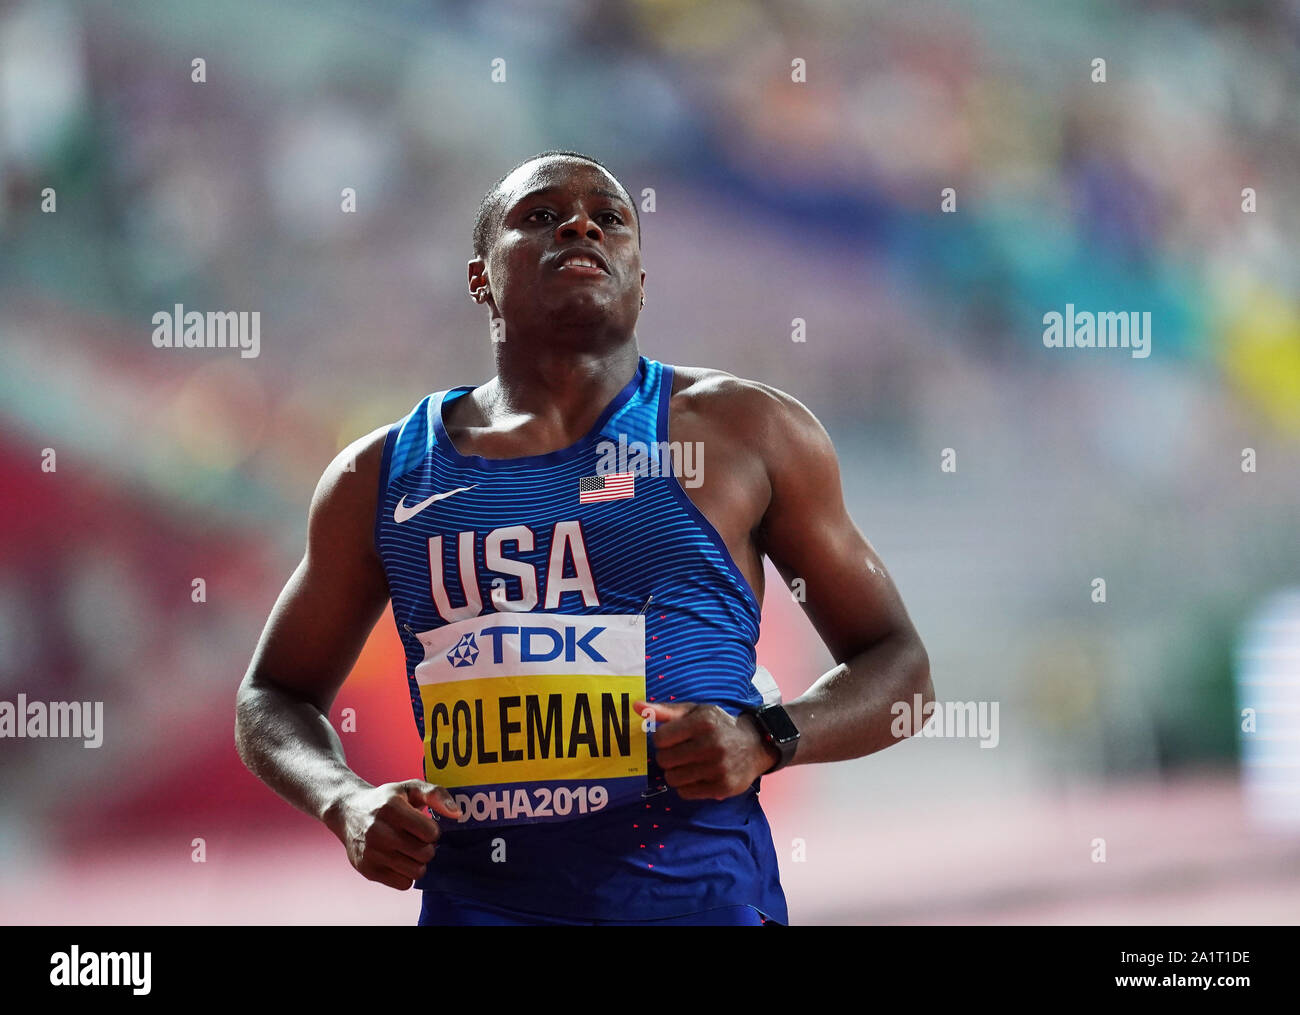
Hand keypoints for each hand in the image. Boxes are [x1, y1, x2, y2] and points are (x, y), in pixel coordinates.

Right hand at [330, 780, 462, 889]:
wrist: (347, 811)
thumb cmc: (386, 800)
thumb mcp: (410, 788)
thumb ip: (436, 794)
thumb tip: (457, 814)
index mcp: (391, 807)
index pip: (430, 833)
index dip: (432, 830)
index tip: (423, 825)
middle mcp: (378, 831)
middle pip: (425, 854)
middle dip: (427, 847)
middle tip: (417, 839)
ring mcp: (371, 852)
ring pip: (416, 872)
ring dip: (418, 862)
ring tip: (408, 849)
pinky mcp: (367, 870)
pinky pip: (402, 884)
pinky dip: (405, 874)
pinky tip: (398, 859)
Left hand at [636, 700, 780, 800]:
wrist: (755, 745)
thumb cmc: (718, 726)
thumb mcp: (695, 712)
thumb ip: (665, 711)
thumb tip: (636, 706)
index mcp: (703, 722)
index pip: (660, 738)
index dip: (662, 739)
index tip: (673, 738)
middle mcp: (712, 744)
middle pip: (664, 760)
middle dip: (667, 757)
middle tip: (680, 752)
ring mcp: (718, 768)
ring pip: (673, 778)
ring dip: (675, 772)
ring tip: (688, 764)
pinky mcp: (722, 787)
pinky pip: (686, 793)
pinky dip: (686, 786)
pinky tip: (698, 775)